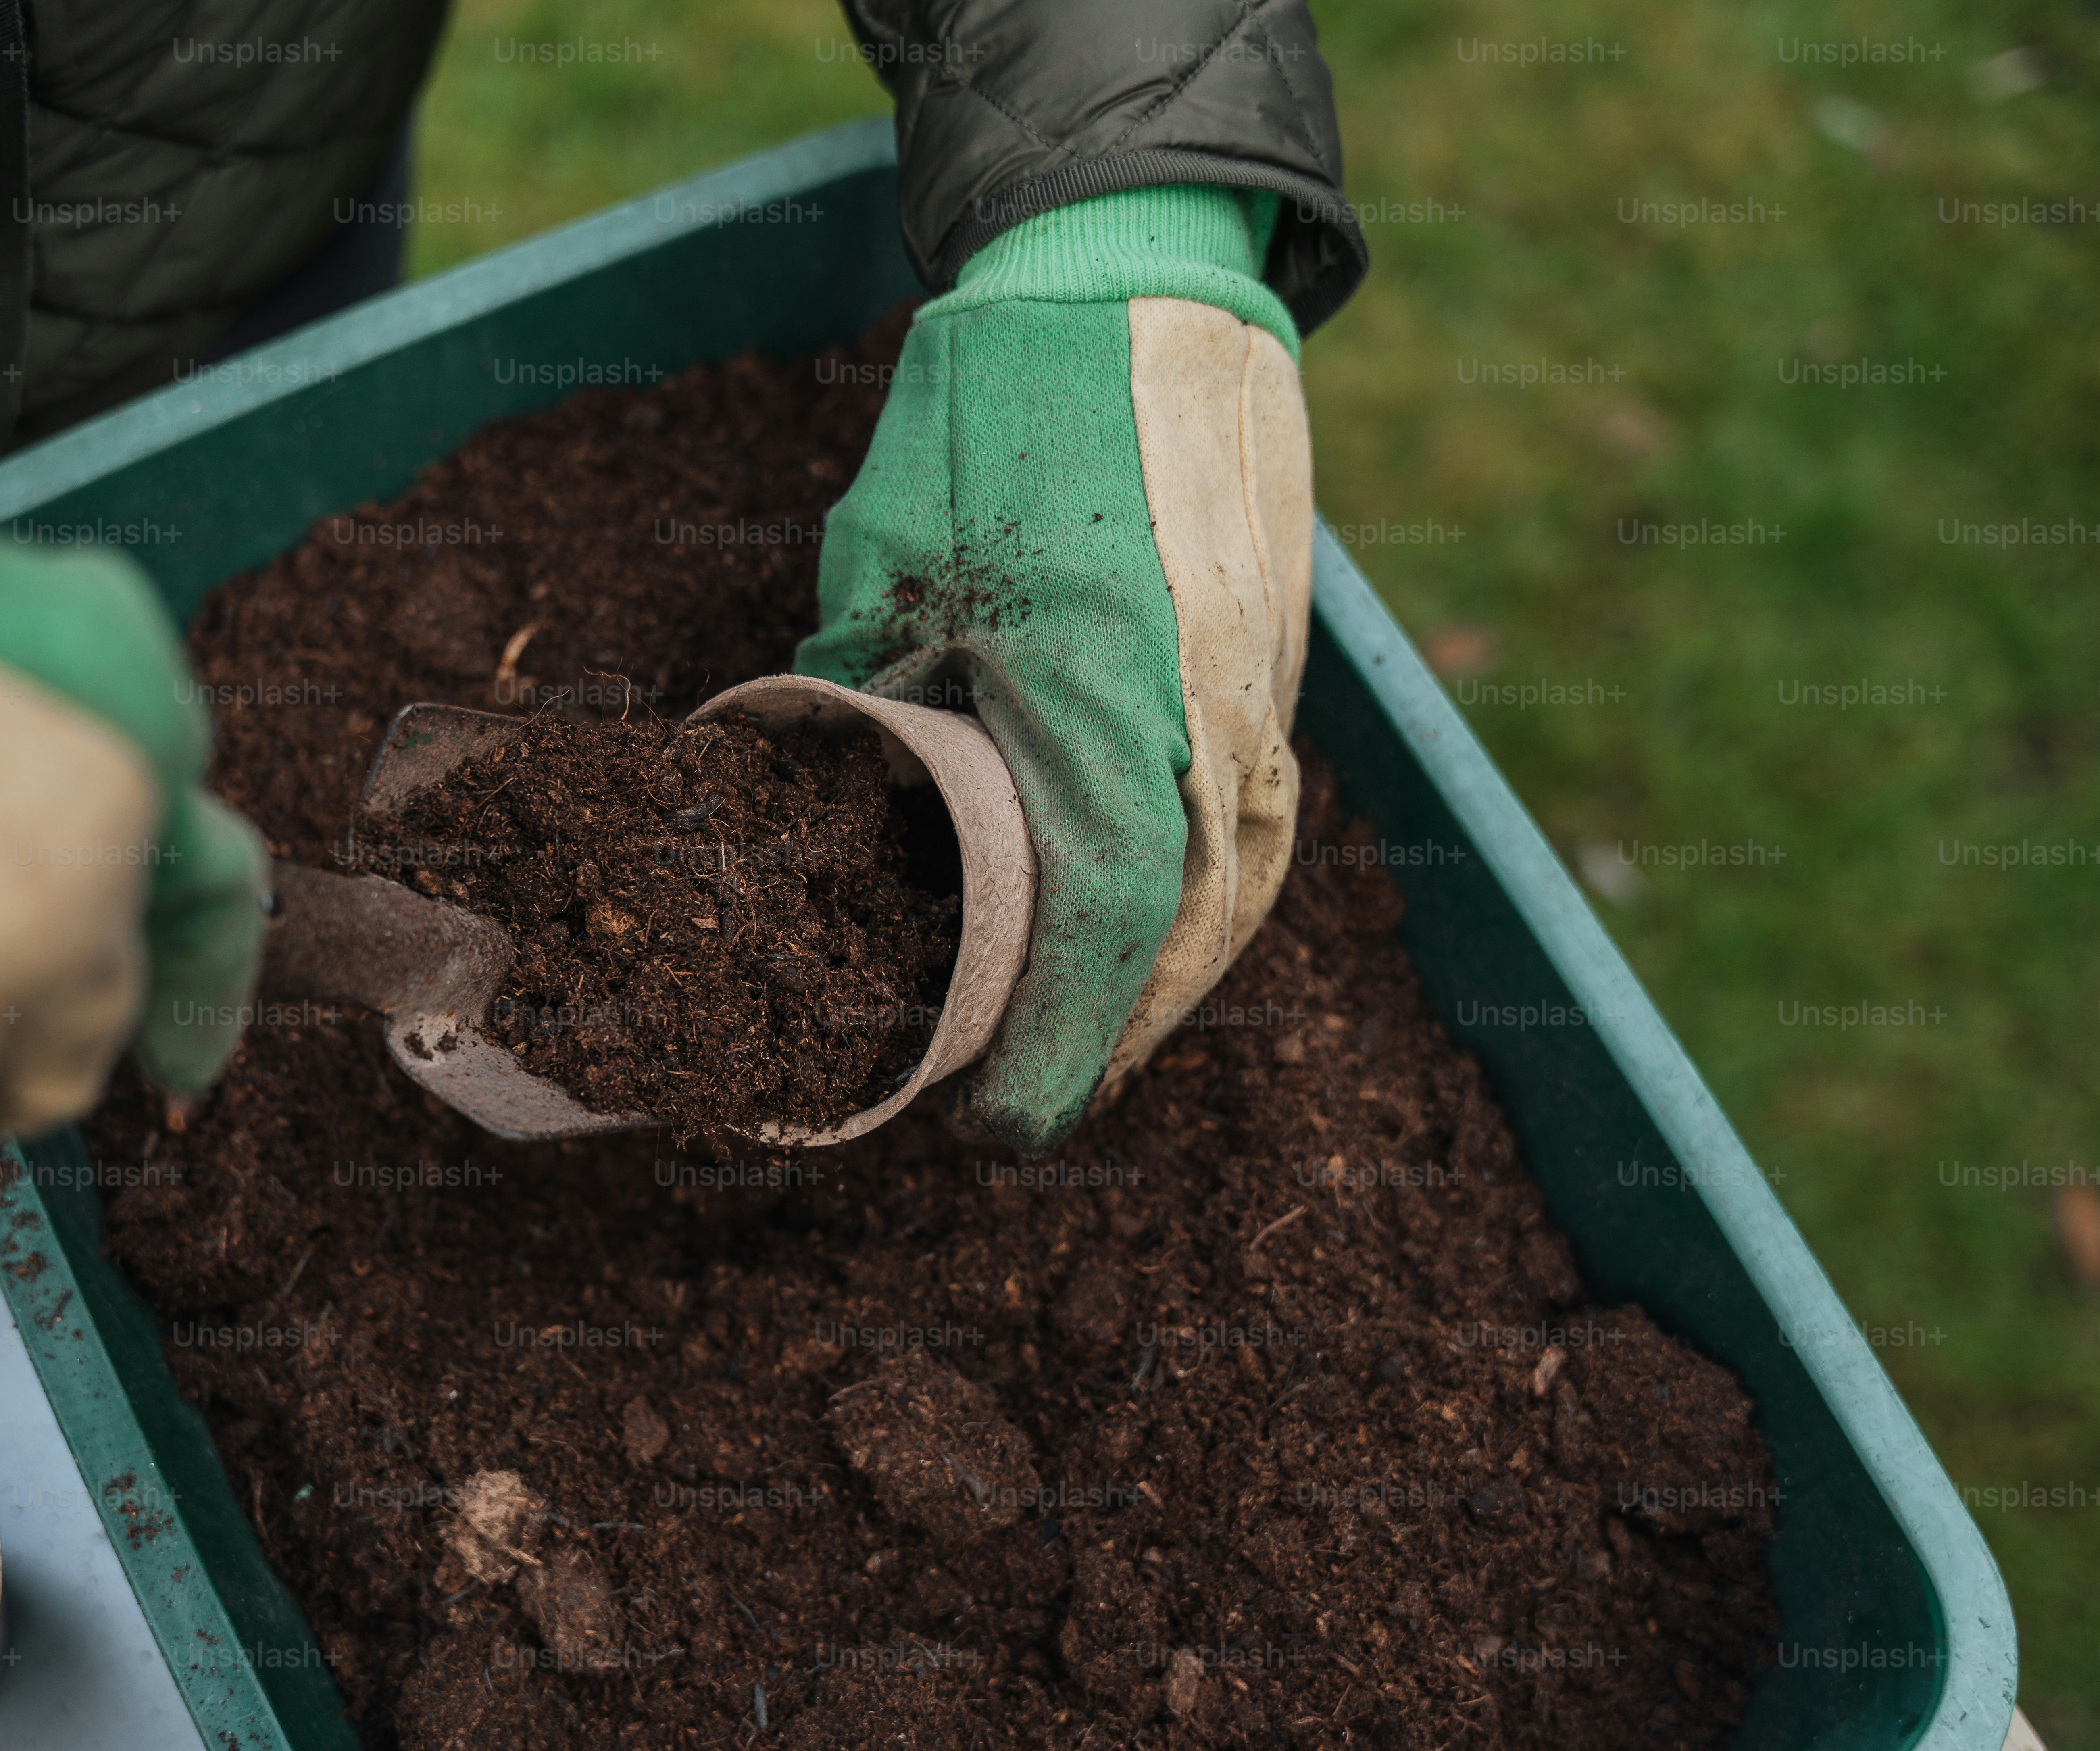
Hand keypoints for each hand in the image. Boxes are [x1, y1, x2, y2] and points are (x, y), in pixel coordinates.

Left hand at [798, 186, 1315, 1147]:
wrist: (1140, 273)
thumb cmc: (1003, 406)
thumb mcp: (889, 562)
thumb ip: (871, 698)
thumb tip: (824, 814)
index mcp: (1105, 687)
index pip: (1098, 920)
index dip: (1055, 1045)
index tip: (1002, 1127)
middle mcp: (1209, 706)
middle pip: (1184, 930)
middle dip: (1111, 1037)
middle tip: (1031, 1106)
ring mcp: (1260, 684)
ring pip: (1236, 883)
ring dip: (1169, 981)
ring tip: (1096, 1044)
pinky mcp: (1275, 661)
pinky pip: (1256, 815)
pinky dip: (1210, 896)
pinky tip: (1161, 928)